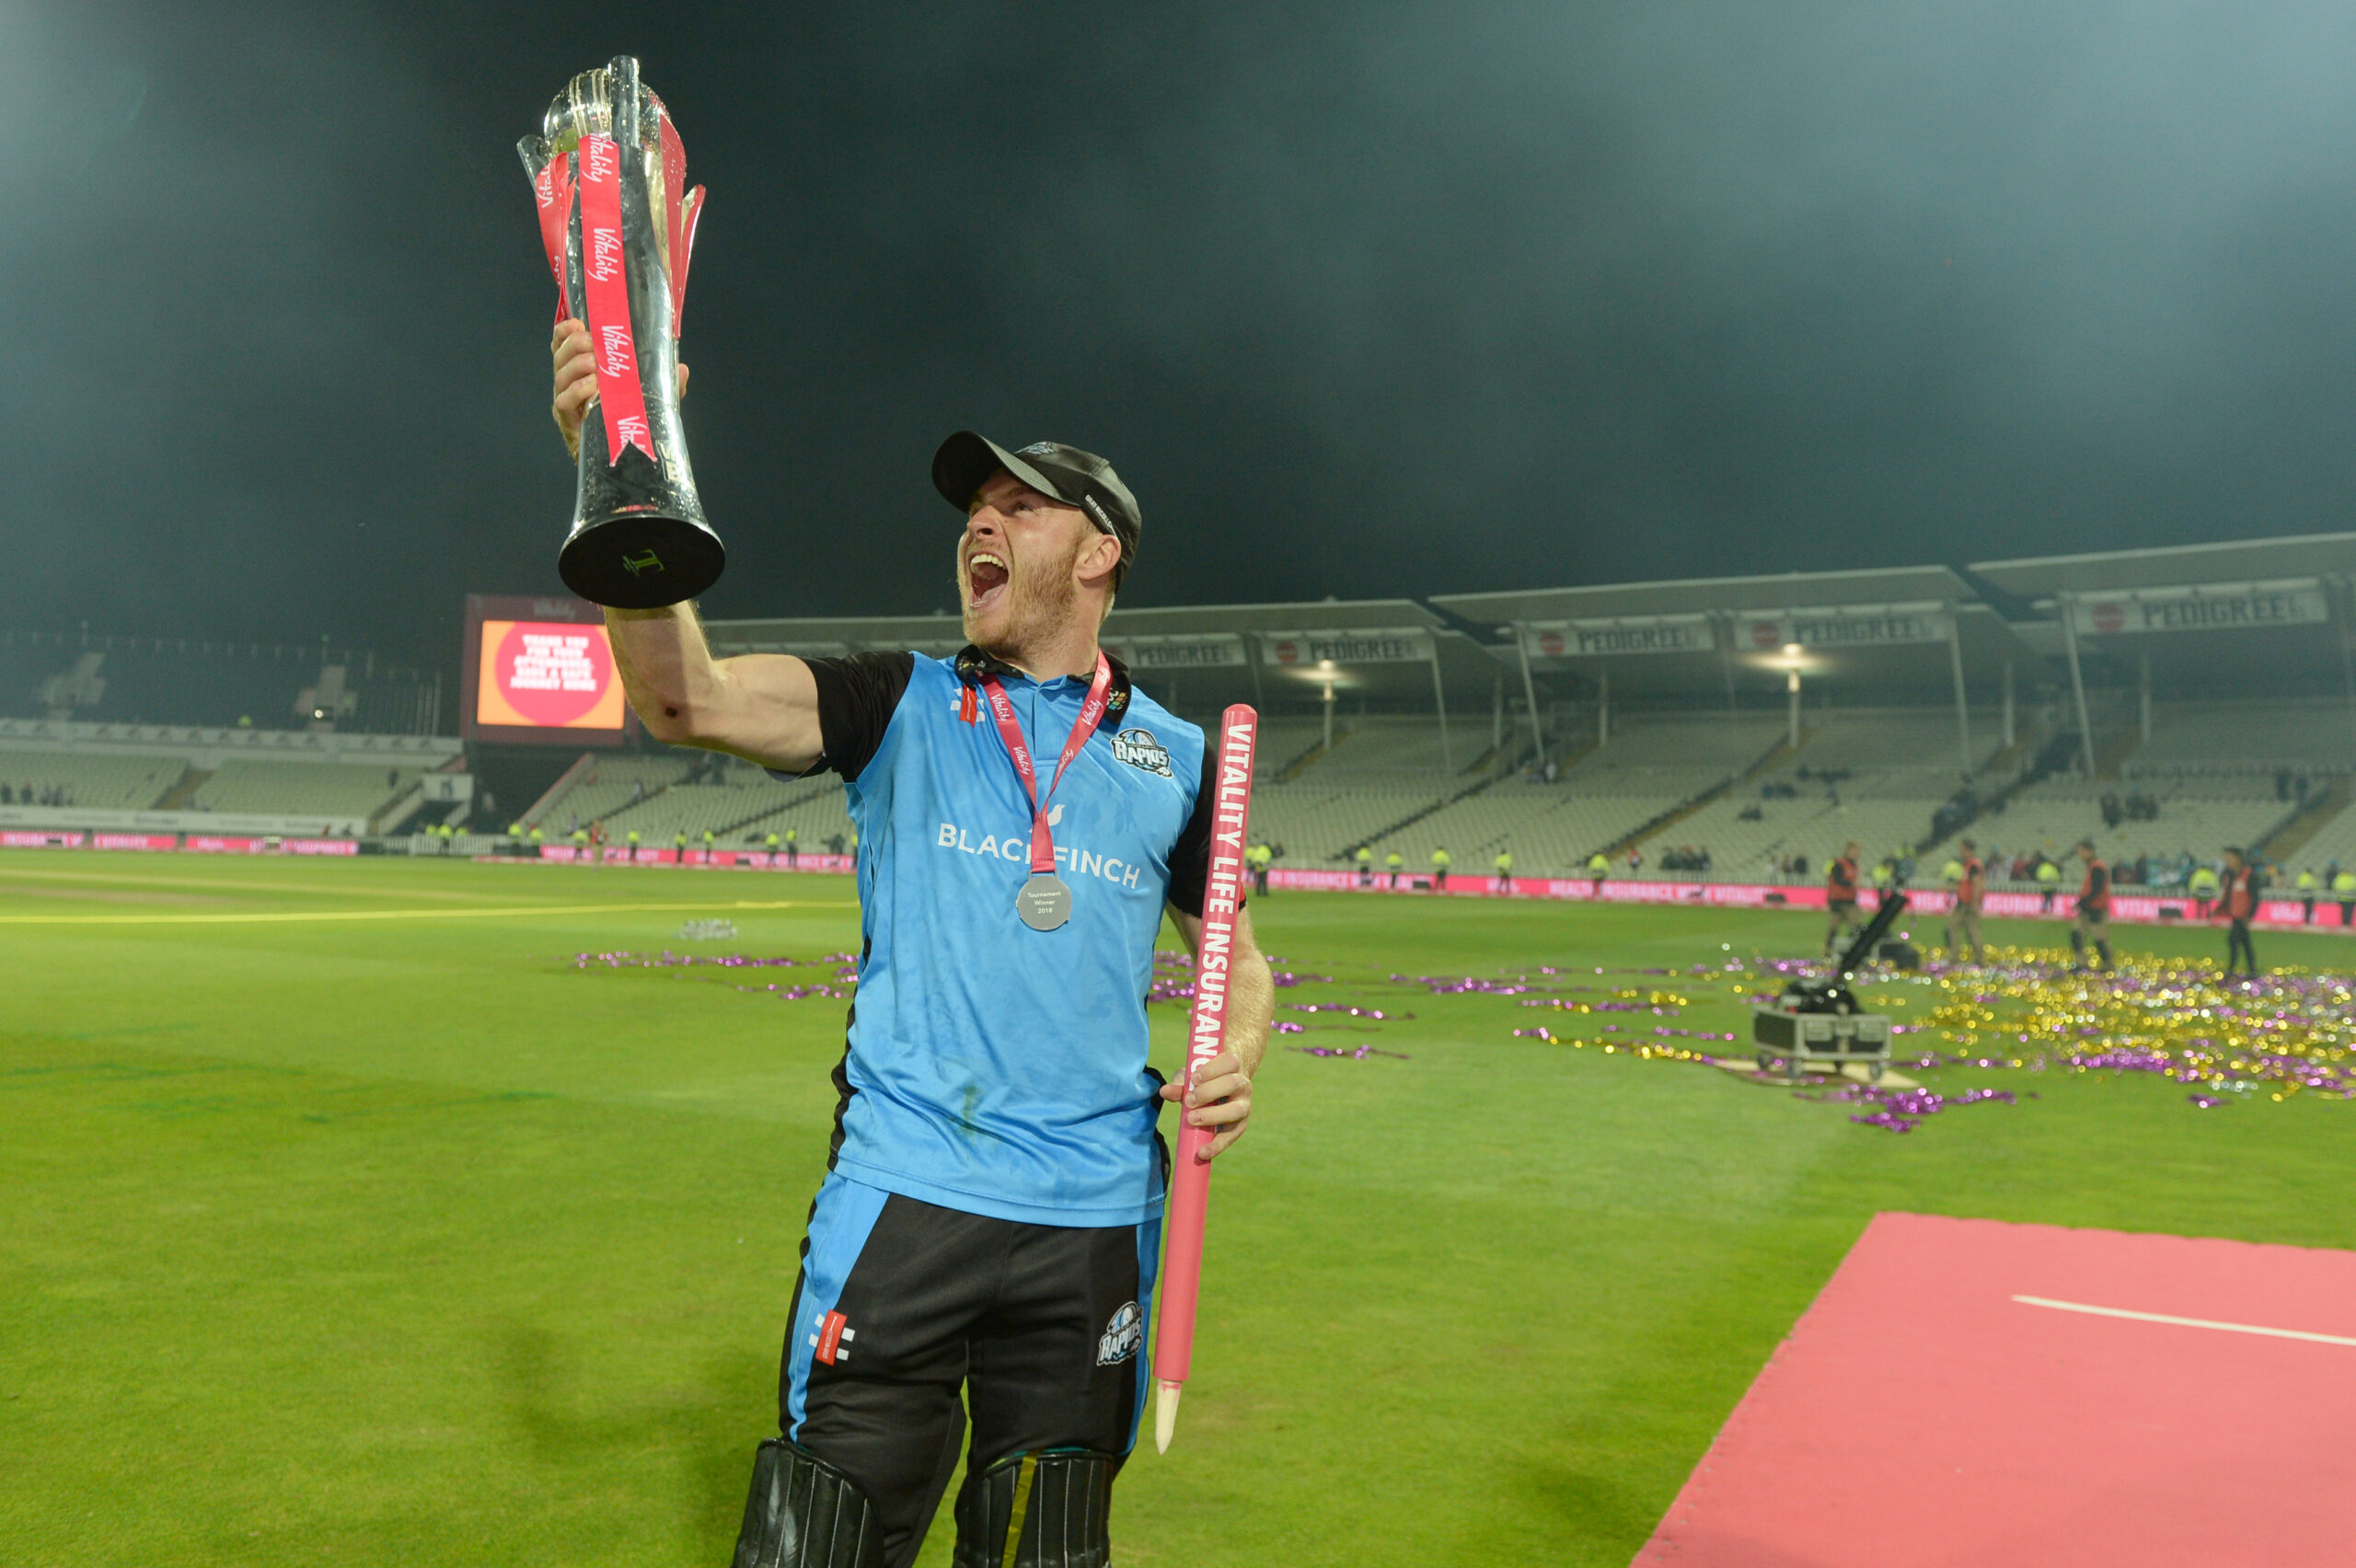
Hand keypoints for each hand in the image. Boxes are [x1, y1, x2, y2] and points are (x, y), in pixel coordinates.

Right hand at [550, 317, 686, 459]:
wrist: (622, 461)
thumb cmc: (630, 421)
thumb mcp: (649, 398)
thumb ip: (664, 384)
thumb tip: (682, 369)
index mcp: (582, 371)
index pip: (564, 346)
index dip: (565, 332)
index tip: (578, 323)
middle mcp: (569, 384)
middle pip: (560, 357)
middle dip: (575, 345)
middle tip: (595, 344)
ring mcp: (567, 403)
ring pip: (560, 376)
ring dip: (576, 365)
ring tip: (595, 363)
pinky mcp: (568, 423)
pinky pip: (563, 403)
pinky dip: (576, 391)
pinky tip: (591, 385)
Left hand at [1159, 1050, 1251, 1161]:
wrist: (1223, 1090)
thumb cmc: (1203, 1080)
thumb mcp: (1191, 1077)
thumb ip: (1180, 1083)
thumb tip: (1164, 1091)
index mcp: (1232, 1066)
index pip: (1230, 1062)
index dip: (1213, 1069)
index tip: (1195, 1079)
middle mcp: (1243, 1084)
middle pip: (1233, 1084)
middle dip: (1210, 1092)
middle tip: (1189, 1101)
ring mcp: (1244, 1105)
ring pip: (1237, 1110)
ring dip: (1213, 1115)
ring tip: (1191, 1119)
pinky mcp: (1240, 1125)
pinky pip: (1231, 1136)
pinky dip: (1217, 1145)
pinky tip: (1202, 1152)